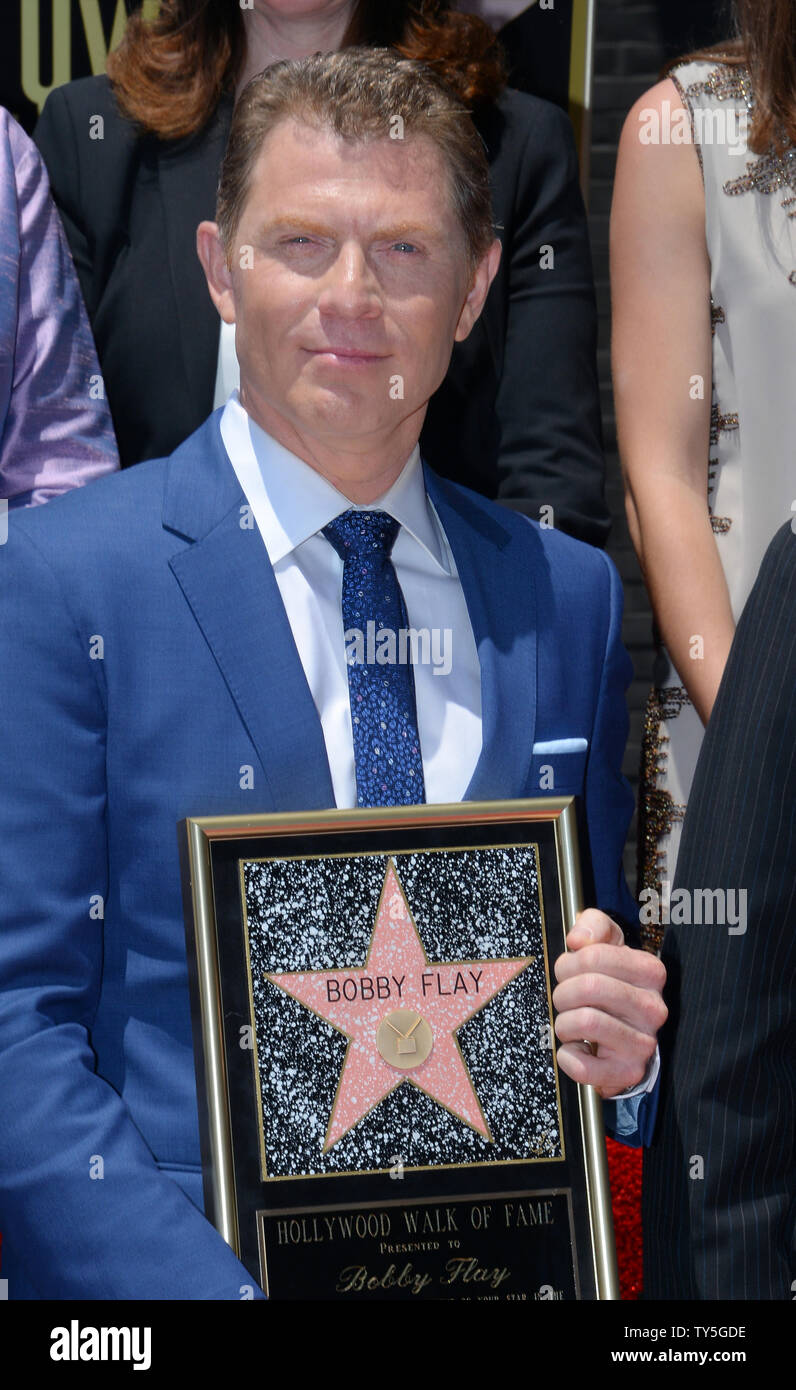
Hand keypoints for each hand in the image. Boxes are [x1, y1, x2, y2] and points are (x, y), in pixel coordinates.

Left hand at [552, 909, 666, 1098]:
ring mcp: (644, 1042)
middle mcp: (654, 1007)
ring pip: (586, 1022)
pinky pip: (584, 1066)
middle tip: (566, 999)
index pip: (594, 956)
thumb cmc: (612, 988)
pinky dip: (568, 1058)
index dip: (569, 964)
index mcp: (650, 971)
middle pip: (589, 987)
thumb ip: (594, 925)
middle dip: (564, 992)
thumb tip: (578, 939)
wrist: (625, 1037)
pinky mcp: (629, 1072)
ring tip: (571, 1023)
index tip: (569, 973)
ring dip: (565, 1023)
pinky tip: (576, 1049)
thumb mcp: (608, 946)